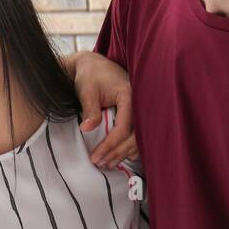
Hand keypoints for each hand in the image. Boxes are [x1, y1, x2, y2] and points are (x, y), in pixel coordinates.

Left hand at [70, 51, 136, 167]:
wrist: (94, 65)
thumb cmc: (90, 76)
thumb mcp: (87, 91)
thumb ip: (90, 110)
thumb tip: (87, 130)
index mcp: (130, 95)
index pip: (124, 128)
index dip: (110, 145)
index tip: (96, 157)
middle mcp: (140, 102)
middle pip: (135, 136)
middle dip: (117, 152)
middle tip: (101, 163)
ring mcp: (141, 107)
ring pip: (139, 137)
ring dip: (124, 152)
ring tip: (108, 163)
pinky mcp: (138, 111)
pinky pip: (139, 132)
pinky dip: (129, 145)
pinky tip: (120, 155)